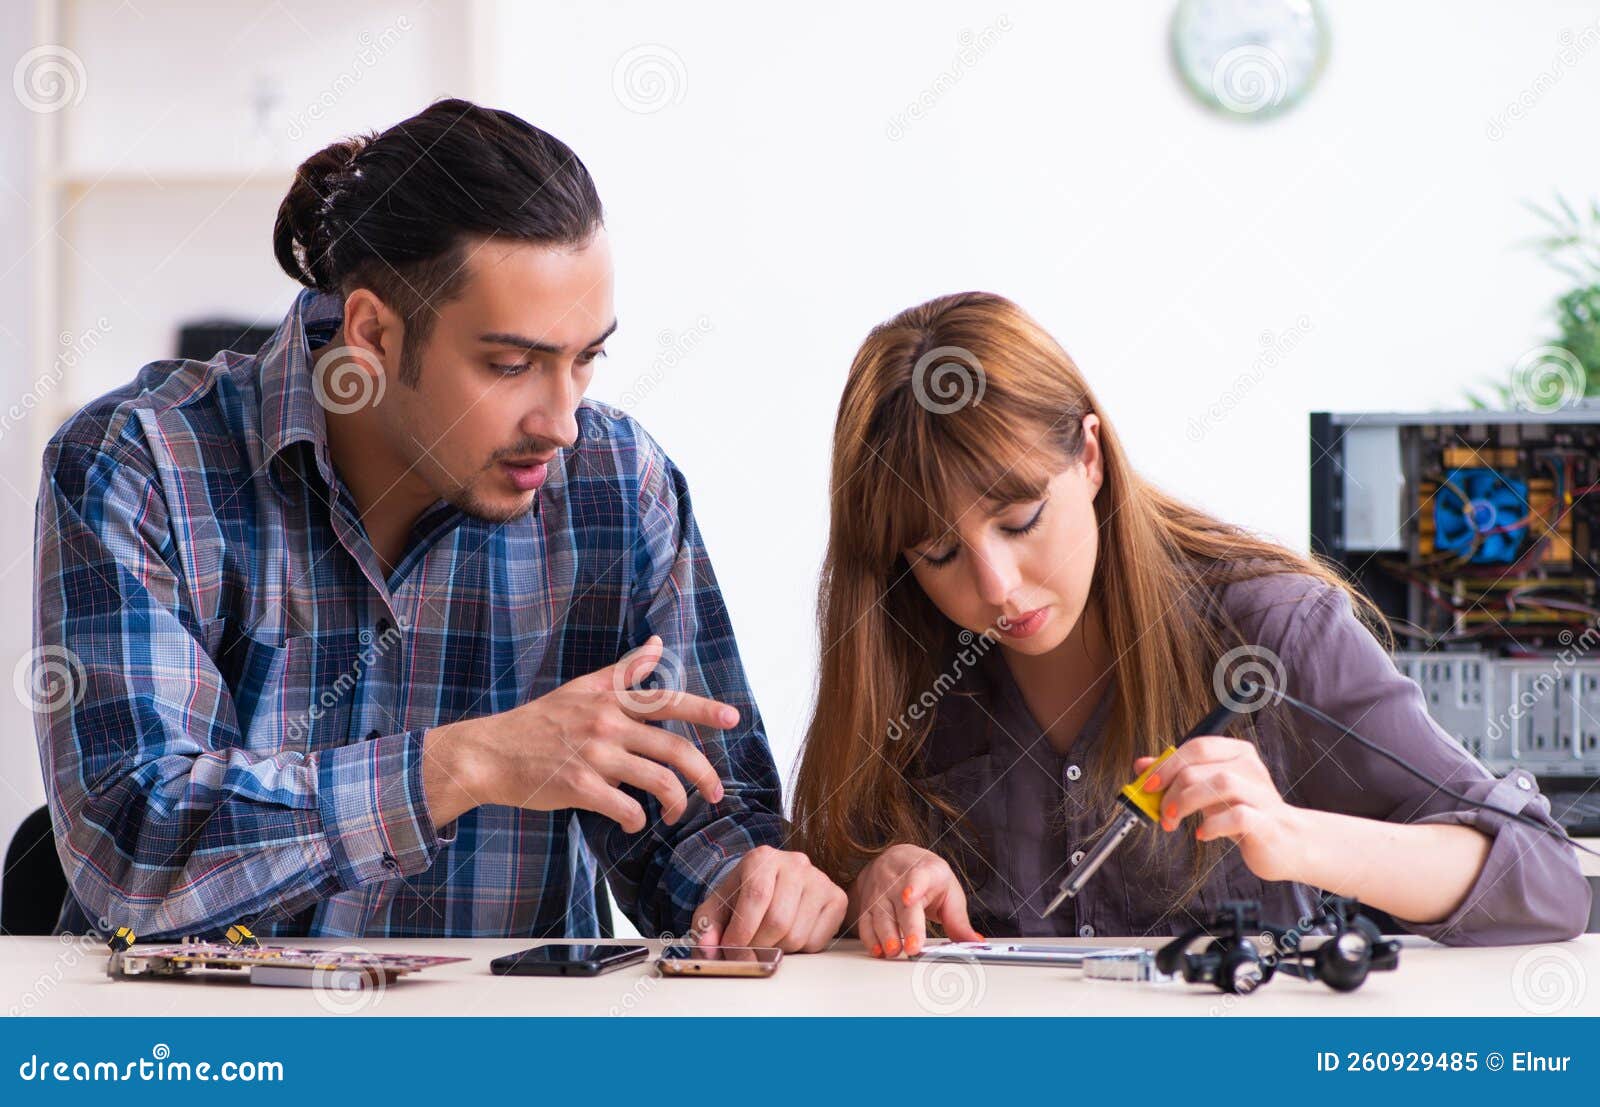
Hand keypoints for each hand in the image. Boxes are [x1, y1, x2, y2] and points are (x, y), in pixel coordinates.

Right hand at [423, 635, 731, 831]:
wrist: (489, 753)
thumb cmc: (538, 722)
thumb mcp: (583, 687)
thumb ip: (625, 671)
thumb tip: (658, 644)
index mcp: (611, 699)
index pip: (668, 700)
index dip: (705, 709)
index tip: (734, 718)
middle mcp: (607, 723)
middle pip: (674, 748)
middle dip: (704, 773)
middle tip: (716, 793)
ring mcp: (594, 756)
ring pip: (658, 781)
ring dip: (676, 803)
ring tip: (676, 813)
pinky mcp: (580, 787)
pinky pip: (626, 808)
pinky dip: (637, 821)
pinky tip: (633, 823)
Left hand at [690, 846, 847, 952]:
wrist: (774, 884)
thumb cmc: (744, 896)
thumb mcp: (719, 905)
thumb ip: (706, 925)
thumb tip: (707, 947)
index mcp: (762, 858)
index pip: (756, 895)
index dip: (742, 930)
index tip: (731, 949)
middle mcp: (795, 863)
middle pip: (778, 920)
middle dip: (758, 945)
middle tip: (747, 951)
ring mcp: (820, 880)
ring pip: (797, 935)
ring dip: (777, 949)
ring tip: (768, 940)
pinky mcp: (837, 898)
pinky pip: (816, 941)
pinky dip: (799, 950)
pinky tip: (789, 935)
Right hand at [847, 844, 982, 957]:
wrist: (896, 859)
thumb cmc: (927, 876)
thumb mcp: (948, 891)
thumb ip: (959, 920)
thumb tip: (974, 943)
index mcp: (925, 871)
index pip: (919, 876)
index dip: (914, 886)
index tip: (910, 897)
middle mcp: (898, 878)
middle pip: (901, 903)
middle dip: (907, 926)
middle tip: (912, 947)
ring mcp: (880, 890)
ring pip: (880, 913)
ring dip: (886, 934)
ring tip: (894, 951)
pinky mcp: (867, 902)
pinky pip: (865, 921)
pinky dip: (870, 937)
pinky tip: (878, 949)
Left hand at [1135, 736, 1307, 882]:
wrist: (1288, 843)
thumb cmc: (1245, 813)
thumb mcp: (1208, 790)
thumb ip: (1178, 776)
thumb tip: (1142, 765)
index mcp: (1238, 753)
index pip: (1197, 746)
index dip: (1167, 765)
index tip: (1149, 785)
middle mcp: (1252, 768)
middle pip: (1200, 767)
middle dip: (1171, 791)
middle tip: (1162, 813)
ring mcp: (1262, 794)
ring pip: (1220, 784)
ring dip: (1186, 804)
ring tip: (1173, 822)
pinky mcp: (1268, 822)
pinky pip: (1238, 816)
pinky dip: (1212, 825)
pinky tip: (1202, 834)